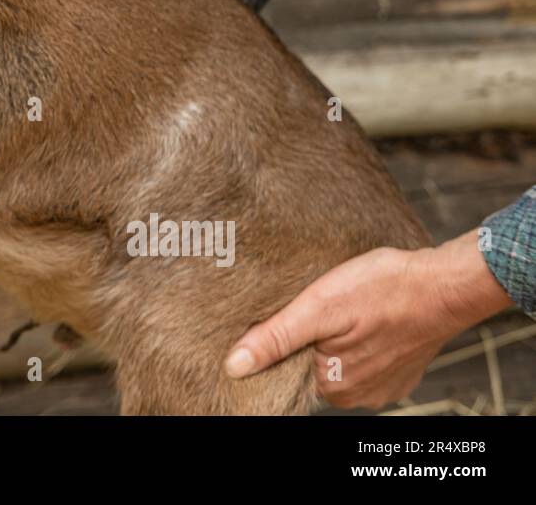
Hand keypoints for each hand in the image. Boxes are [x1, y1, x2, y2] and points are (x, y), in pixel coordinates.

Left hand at [224, 230, 513, 408]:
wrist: (444, 284)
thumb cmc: (382, 290)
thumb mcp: (317, 308)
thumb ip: (275, 339)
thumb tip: (234, 367)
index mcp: (333, 386)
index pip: (288, 367)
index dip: (284, 339)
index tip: (293, 313)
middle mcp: (358, 396)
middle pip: (315, 364)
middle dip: (313, 336)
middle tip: (323, 304)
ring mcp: (384, 385)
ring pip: (342, 359)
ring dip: (339, 335)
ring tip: (348, 306)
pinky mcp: (402, 370)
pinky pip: (368, 357)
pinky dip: (364, 337)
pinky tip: (367, 315)